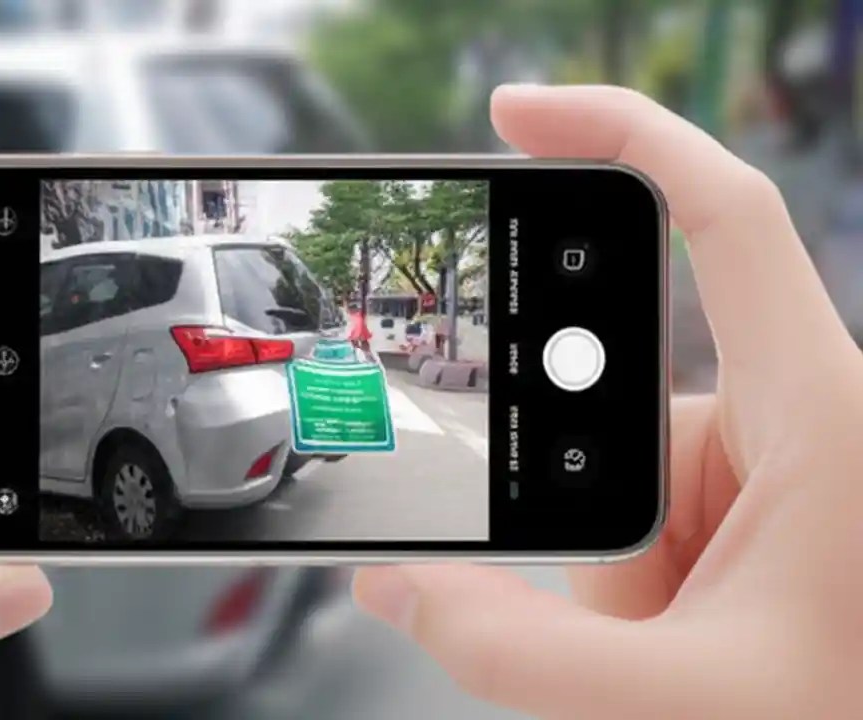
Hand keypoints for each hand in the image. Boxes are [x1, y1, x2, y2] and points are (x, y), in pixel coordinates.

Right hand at [354, 85, 862, 719]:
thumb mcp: (681, 699)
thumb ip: (518, 649)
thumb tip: (396, 589)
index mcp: (823, 413)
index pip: (722, 218)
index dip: (621, 133)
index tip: (519, 115)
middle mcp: (804, 417)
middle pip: (627, 400)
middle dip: (599, 518)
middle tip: (644, 618)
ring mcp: (776, 463)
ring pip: (629, 475)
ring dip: (622, 574)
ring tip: (679, 654)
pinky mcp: (753, 503)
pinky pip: (649, 511)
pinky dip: (635, 582)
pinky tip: (673, 644)